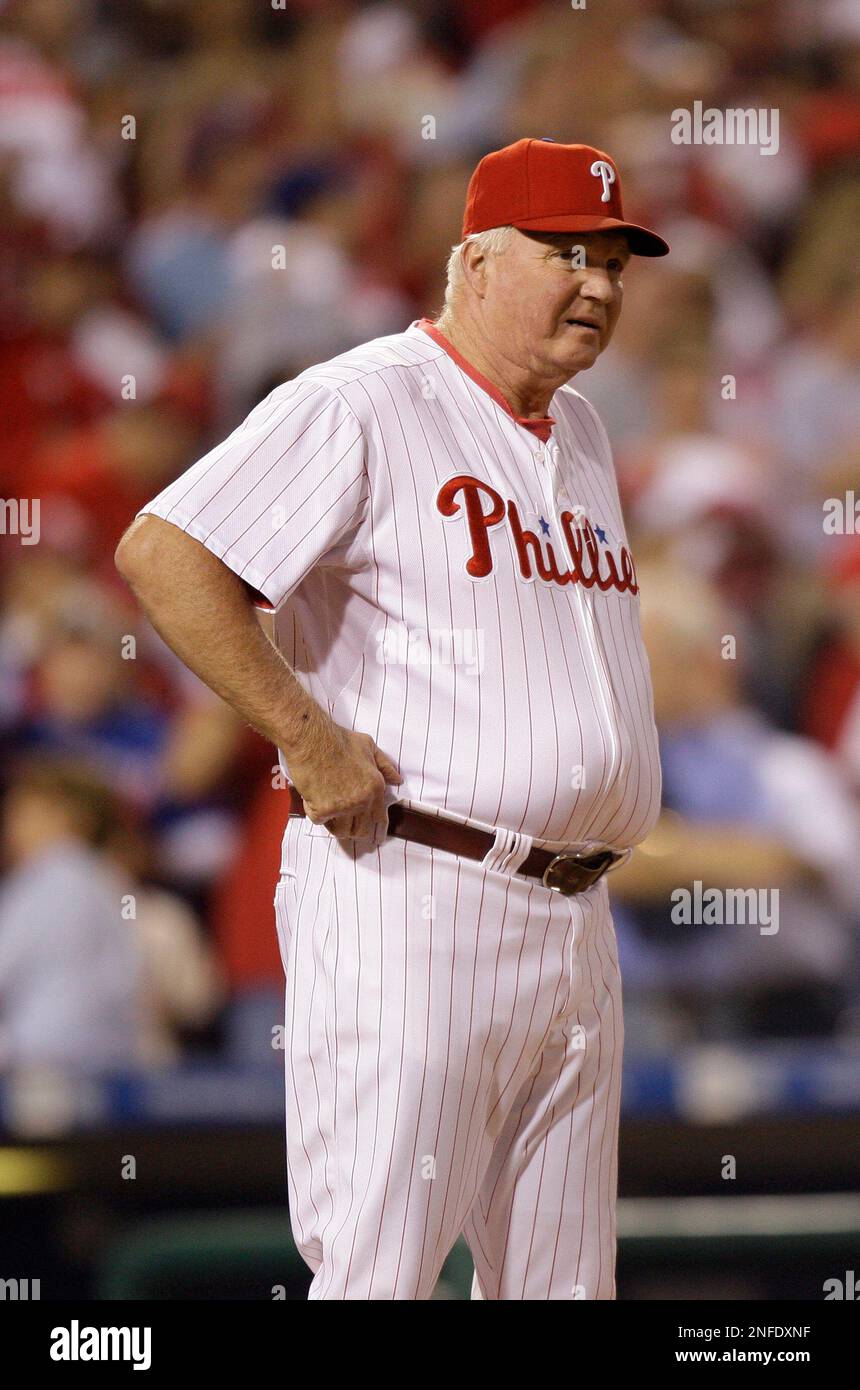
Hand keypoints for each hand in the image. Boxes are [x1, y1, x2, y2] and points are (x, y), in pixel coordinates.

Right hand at [289, 722, 401, 840]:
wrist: (312, 740)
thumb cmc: (339, 740)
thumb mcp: (368, 747)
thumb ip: (384, 765)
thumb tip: (397, 779)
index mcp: (375, 788)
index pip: (379, 817)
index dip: (372, 822)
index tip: (367, 824)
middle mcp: (361, 801)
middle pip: (361, 830)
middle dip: (354, 829)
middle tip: (345, 822)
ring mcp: (342, 808)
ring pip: (341, 831)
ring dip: (335, 825)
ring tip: (330, 814)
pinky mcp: (322, 810)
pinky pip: (320, 822)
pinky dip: (316, 814)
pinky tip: (314, 801)